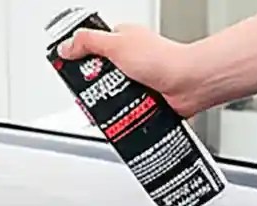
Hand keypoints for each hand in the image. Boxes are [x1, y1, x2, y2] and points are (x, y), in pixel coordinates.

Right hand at [58, 24, 210, 116]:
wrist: (189, 84)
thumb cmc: (163, 59)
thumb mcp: (116, 44)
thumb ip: (88, 43)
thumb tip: (66, 46)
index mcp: (122, 40)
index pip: (91, 48)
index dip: (78, 60)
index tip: (68, 71)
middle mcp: (130, 60)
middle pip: (99, 76)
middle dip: (92, 87)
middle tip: (88, 93)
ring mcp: (137, 81)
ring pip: (111, 95)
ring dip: (107, 102)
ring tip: (105, 106)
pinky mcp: (144, 100)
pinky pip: (126, 110)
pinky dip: (121, 114)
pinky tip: (120, 114)